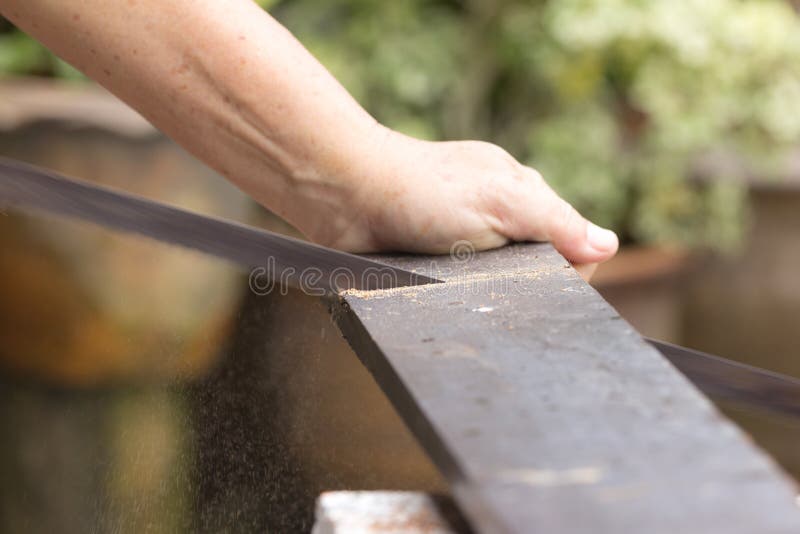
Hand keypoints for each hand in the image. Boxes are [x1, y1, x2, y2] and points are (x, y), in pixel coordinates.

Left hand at [300, 127, 617, 278]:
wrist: (345, 196)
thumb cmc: (422, 190)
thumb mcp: (502, 201)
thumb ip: (556, 223)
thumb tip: (609, 246)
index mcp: (524, 195)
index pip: (571, 245)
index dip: (566, 271)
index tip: (542, 284)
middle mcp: (497, 217)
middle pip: (537, 266)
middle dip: (526, 285)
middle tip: (494, 289)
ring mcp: (465, 239)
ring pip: (499, 282)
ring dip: (491, 295)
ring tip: (467, 296)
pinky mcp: (434, 261)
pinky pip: (464, 289)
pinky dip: (462, 297)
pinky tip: (448, 299)